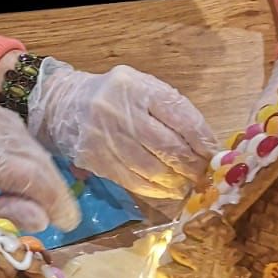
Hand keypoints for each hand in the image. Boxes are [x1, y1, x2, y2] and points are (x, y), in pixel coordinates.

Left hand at [0, 104, 78, 232]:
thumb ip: (3, 213)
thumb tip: (43, 220)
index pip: (29, 176)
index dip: (54, 200)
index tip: (68, 222)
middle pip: (37, 161)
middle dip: (55, 192)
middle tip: (66, 217)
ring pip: (36, 151)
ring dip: (48, 178)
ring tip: (53, 204)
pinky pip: (27, 142)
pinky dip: (35, 163)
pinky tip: (35, 181)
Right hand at [26, 58, 214, 199]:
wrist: (64, 105)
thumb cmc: (114, 97)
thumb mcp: (142, 88)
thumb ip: (171, 109)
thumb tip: (205, 145)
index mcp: (137, 88)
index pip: (180, 116)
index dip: (202, 139)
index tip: (213, 153)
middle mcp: (119, 111)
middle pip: (167, 146)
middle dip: (191, 165)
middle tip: (203, 174)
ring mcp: (105, 137)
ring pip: (151, 168)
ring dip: (176, 182)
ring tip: (187, 184)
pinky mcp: (96, 160)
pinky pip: (132, 181)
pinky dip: (155, 189)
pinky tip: (166, 190)